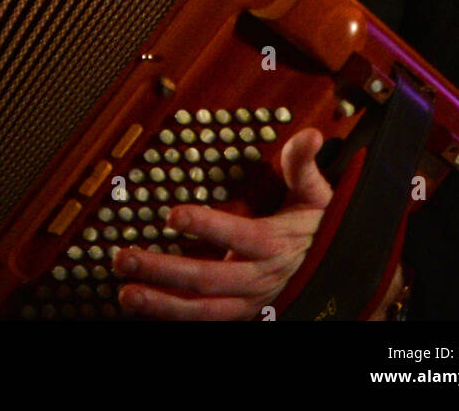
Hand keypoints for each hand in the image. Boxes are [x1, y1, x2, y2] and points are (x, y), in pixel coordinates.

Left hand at [112, 127, 332, 320]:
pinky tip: (144, 310)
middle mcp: (258, 278)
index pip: (240, 235)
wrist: (333, 271)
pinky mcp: (239, 314)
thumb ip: (303, 165)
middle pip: (208, 279)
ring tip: (126, 293)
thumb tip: (309, 134)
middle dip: (164, 270)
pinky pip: (204, 323)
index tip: (172, 215)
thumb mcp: (316, 194)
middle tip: (125, 259)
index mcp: (274, 244)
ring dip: (161, 303)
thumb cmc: (318, 228)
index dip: (207, 226)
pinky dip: (174, 319)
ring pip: (201, 310)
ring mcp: (247, 302)